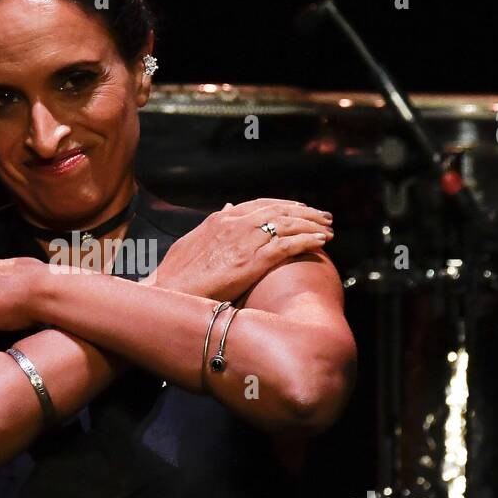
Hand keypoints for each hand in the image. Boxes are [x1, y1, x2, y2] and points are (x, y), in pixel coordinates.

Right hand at [143, 198, 333, 300]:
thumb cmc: (176, 275)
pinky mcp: (252, 261)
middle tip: (323, 215)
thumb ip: (212, 224)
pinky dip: (308, 240)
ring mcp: (244, 241)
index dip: (283, 205)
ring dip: (312, 225)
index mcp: (220, 220)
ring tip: (329, 228)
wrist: (168, 293)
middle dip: (304, 212)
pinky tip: (322, 242)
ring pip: (287, 225)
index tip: (300, 208)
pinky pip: (288, 245)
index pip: (260, 204)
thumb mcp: (190, 241)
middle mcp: (234, 224)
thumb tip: (226, 207)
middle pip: (279, 210)